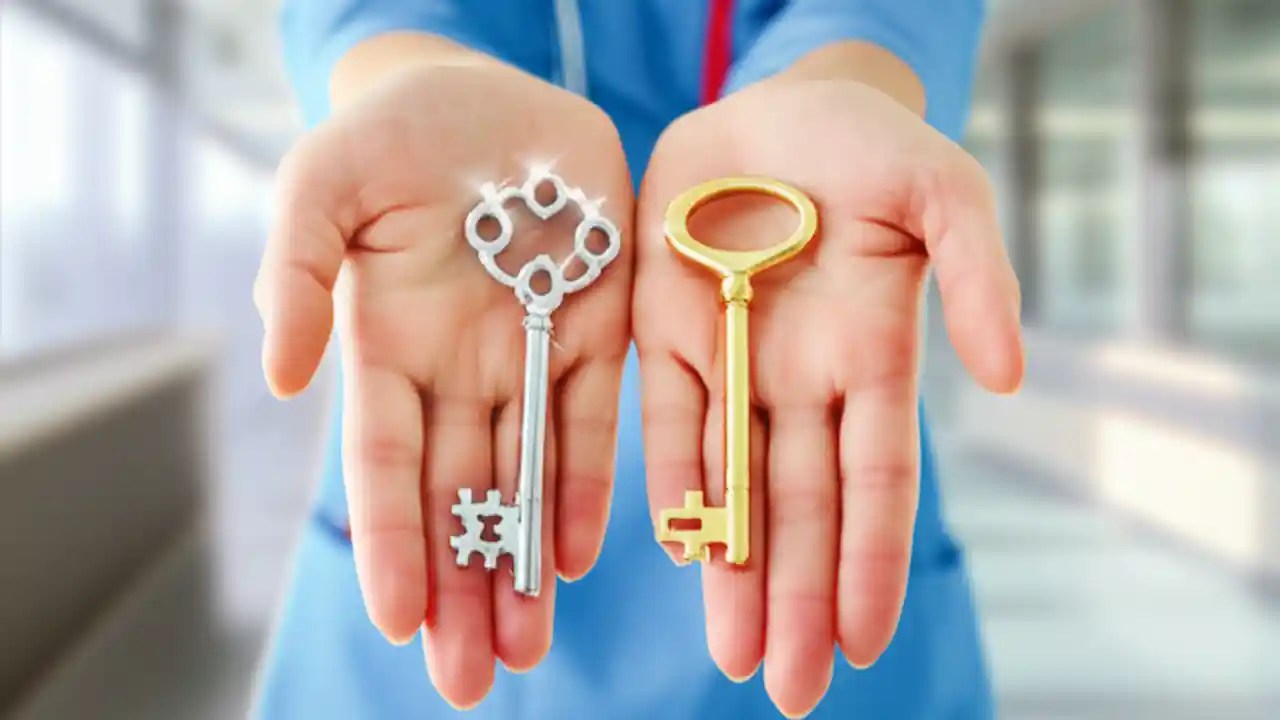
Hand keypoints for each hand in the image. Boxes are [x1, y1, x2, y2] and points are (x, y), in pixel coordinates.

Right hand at [255, 52, 633, 707]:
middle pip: (458, 496)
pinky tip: (576, 555)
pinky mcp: (594, 328)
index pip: (386, 463)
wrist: (491, 93)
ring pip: (524, 477)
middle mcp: (456, 367)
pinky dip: (585, 486)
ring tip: (526, 646)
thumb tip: (280, 379)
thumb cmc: (394, 128)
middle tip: (468, 677)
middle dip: (462, 587)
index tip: (400, 617)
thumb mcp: (321, 182)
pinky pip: (589, 417)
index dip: (393, 540)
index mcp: (385, 345)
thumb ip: (295, 274)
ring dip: (525, 563)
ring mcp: (526, 353)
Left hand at [635, 78, 1021, 715]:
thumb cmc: (867, 139)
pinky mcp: (666, 335)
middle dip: (798, 598)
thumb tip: (1010, 375)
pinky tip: (680, 555)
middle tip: (790, 686)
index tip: (861, 641)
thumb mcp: (942, 187)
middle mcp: (802, 379)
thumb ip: (979, 274)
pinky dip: (672, 487)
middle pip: (802, 509)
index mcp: (873, 357)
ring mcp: (732, 361)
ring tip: (735, 653)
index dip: (868, 561)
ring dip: (734, 570)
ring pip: (732, 486)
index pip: (875, 482)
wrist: (770, 102)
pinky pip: (665, 423)